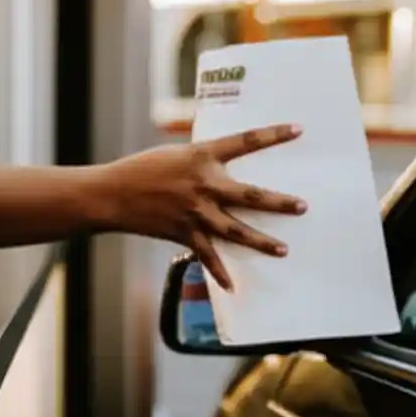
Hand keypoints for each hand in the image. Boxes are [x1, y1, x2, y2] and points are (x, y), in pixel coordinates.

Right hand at [101, 124, 306, 289]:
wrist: (113, 194)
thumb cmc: (142, 169)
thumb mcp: (175, 153)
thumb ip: (203, 156)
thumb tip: (224, 153)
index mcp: (202, 156)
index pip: (245, 142)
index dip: (273, 135)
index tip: (297, 130)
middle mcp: (204, 185)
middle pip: (250, 195)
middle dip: (278, 202)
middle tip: (302, 206)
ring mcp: (196, 212)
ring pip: (236, 230)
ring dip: (261, 242)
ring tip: (283, 249)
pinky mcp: (184, 233)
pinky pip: (208, 256)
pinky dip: (220, 273)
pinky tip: (234, 287)